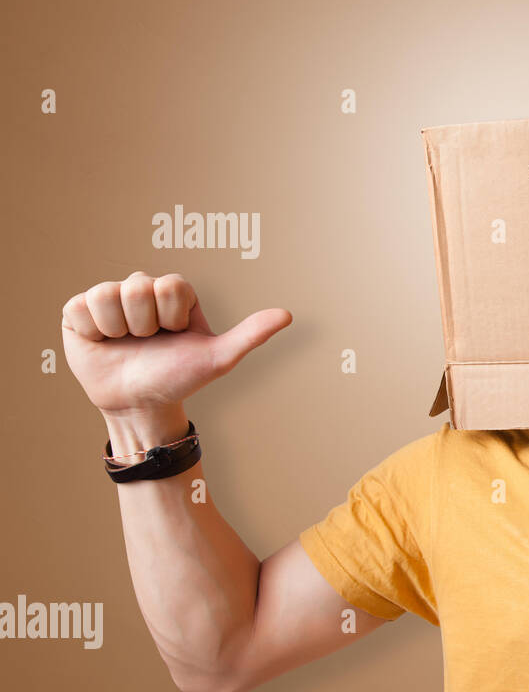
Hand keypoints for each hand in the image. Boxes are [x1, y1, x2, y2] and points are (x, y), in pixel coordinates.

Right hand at [61, 271, 291, 417]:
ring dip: (117, 329)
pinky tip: (102, 342)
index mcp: (175, 291)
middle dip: (145, 325)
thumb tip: (286, 315)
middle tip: (148, 342)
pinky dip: (92, 331)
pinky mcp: (79, 310)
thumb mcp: (217, 358)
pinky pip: (79, 307)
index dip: (171, 317)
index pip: (170, 286)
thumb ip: (250, 335)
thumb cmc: (179, 378)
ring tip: (125, 343)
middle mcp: (142, 288)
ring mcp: (109, 297)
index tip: (174, 335)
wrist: (140, 404)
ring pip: (106, 295)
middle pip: (138, 288)